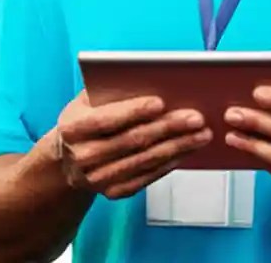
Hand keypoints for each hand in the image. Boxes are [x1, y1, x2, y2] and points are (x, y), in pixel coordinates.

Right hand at [55, 92, 211, 199]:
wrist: (68, 159)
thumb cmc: (87, 118)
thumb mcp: (88, 99)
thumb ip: (111, 89)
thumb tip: (150, 78)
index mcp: (72, 128)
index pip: (105, 119)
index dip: (133, 111)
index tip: (161, 102)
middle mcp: (82, 156)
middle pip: (132, 141)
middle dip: (168, 128)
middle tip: (196, 118)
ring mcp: (97, 178)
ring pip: (144, 161)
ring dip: (178, 147)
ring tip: (202, 134)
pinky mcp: (114, 192)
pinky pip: (147, 177)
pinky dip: (171, 163)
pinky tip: (188, 150)